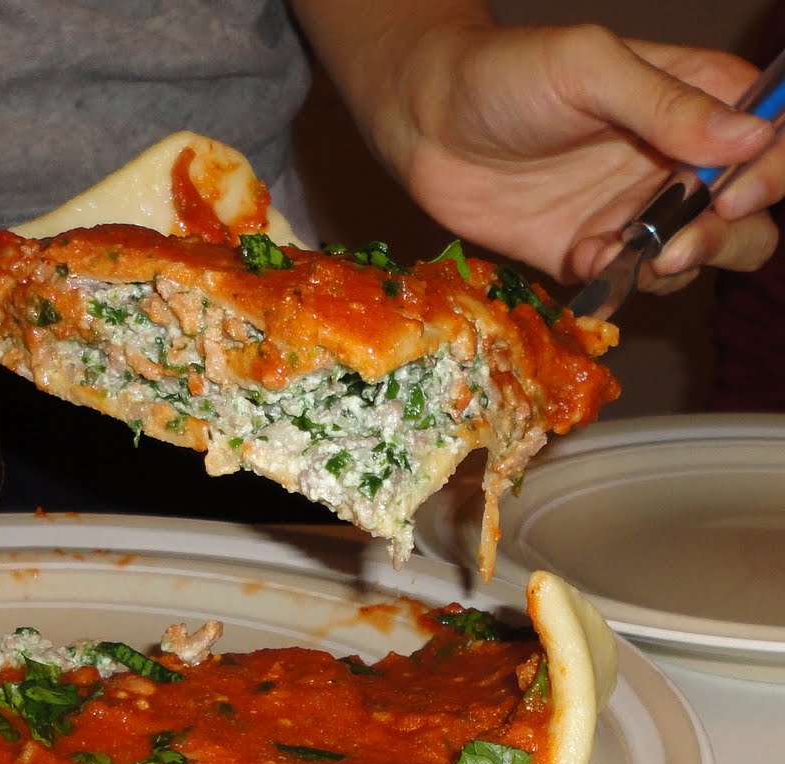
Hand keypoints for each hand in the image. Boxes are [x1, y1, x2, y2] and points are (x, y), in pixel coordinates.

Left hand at [374, 23, 783, 290]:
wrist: (424, 121)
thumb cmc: (505, 73)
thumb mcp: (587, 68)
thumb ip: (664, 103)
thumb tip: (750, 137)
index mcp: (696, 99)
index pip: (772, 138)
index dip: (771, 172)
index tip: (732, 193)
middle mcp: (677, 158)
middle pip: (748, 211)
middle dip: (727, 236)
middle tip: (673, 246)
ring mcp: (634, 209)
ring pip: (699, 254)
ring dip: (680, 267)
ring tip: (633, 258)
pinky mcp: (589, 251)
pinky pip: (629, 284)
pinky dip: (620, 286)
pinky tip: (583, 263)